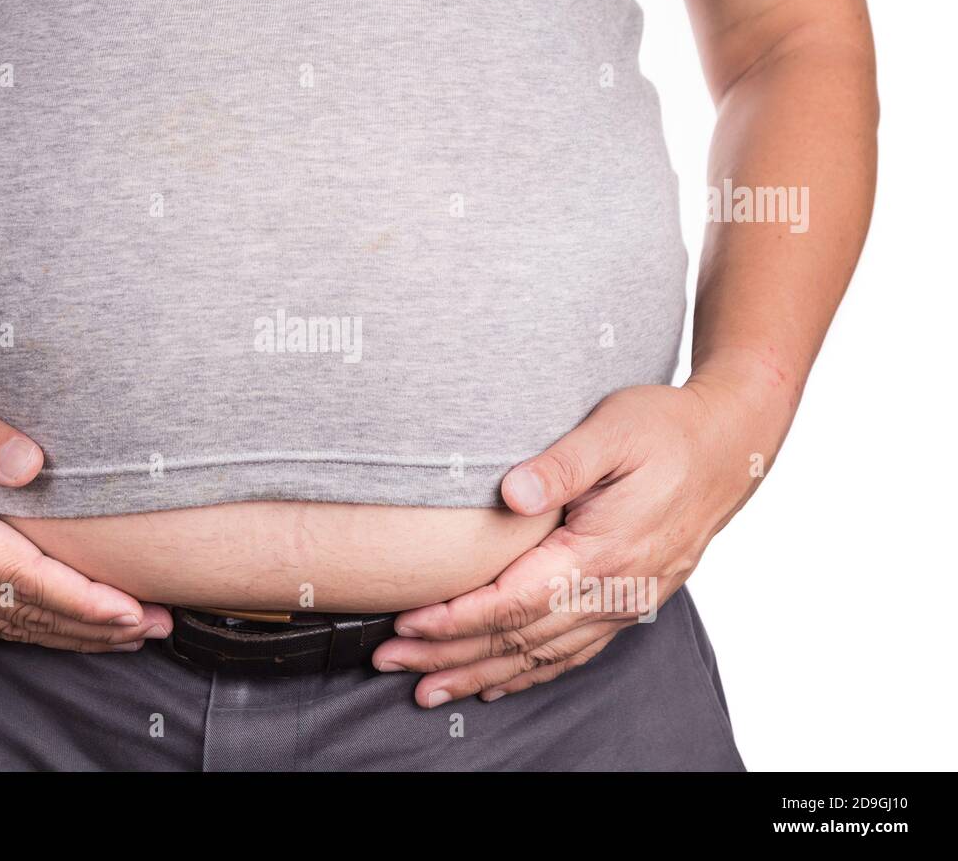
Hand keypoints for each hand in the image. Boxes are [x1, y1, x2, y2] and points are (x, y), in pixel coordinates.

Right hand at [0, 350, 171, 651]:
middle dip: (94, 627)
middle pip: (21, 614)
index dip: (82, 601)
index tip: (133, 610)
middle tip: (158, 627)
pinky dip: (25, 631)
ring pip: (2, 626)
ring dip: (67, 635)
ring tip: (127, 635)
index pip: (21, 579)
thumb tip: (34, 464)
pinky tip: (58, 629)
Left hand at [372, 376, 783, 706]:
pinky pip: (573, 654)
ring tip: (429, 690)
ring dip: (482, 674)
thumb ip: (561, 464)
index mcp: (602, 552)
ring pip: (542, 656)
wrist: (730, 447)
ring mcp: (625, 602)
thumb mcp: (613, 429)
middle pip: (518, 638)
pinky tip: (498, 684)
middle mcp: (614, 589)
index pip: (514, 601)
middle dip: (449, 656)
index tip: (405, 626)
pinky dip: (530, 674)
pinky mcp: (630, 602)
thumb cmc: (666, 429)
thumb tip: (511, 492)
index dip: (455, 620)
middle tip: (389, 665)